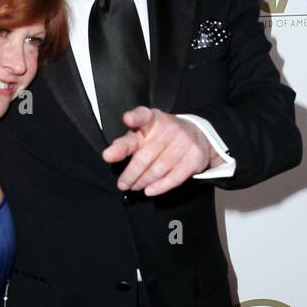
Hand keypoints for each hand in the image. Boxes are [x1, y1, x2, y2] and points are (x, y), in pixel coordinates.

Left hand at [102, 107, 216, 195]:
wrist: (197, 136)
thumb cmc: (161, 136)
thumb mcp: (144, 133)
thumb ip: (126, 142)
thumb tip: (109, 154)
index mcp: (153, 120)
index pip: (143, 116)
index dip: (135, 117)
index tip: (127, 119)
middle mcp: (168, 129)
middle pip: (144, 155)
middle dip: (130, 173)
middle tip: (122, 184)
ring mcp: (183, 143)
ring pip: (157, 169)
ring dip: (142, 182)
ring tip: (134, 187)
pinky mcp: (194, 157)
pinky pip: (174, 178)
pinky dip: (159, 187)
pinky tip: (149, 191)